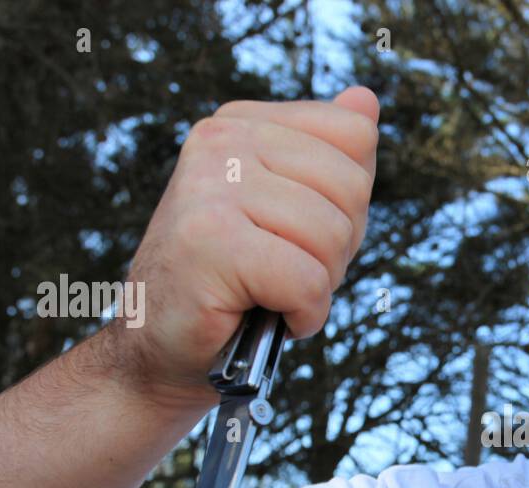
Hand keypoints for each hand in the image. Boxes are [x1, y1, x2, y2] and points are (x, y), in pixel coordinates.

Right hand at [113, 86, 378, 403]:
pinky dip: (302, 314)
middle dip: (336, 248)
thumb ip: (331, 158)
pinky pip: (307, 281)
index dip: (348, 203)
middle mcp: (223, 141)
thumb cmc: (234, 284)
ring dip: (316, 285)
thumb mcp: (292, 212)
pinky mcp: (210, 240)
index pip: (355, 136)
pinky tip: (268, 315)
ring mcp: (211, 186)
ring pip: (332, 235)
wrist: (161, 347)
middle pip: (352, 187)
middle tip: (283, 271)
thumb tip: (367, 100)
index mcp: (243, 123)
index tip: (297, 233)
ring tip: (269, 292)